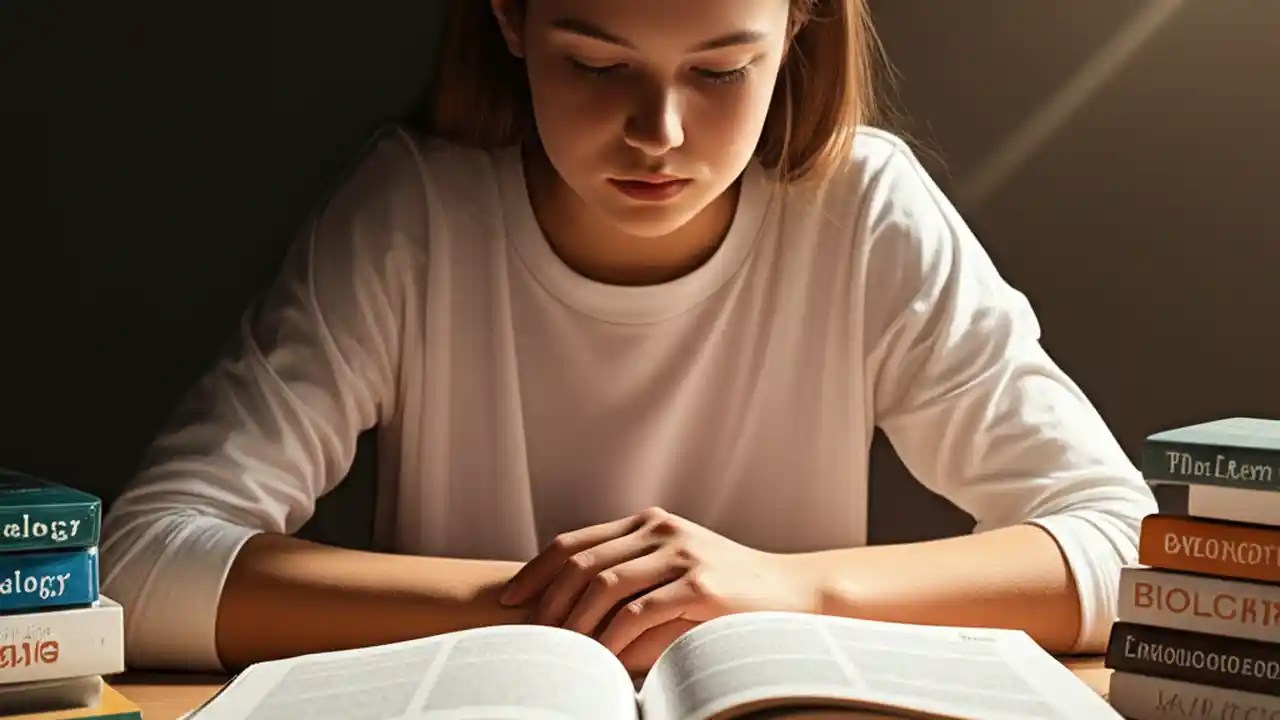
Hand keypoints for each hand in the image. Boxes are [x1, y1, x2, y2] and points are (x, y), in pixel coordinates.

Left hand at [498, 507, 817, 670]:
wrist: (795, 593)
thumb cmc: (729, 592)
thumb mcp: (676, 570)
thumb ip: (631, 579)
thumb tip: (568, 617)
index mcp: (648, 523)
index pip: (574, 542)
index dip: (535, 571)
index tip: (509, 598)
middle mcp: (660, 530)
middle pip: (581, 562)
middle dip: (547, 602)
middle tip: (530, 635)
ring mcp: (681, 554)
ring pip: (604, 585)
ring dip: (575, 623)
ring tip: (560, 651)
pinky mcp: (700, 584)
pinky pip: (639, 611)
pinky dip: (611, 638)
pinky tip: (601, 658)